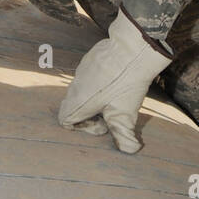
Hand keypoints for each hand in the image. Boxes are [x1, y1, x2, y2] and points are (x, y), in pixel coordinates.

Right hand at [58, 8, 172, 152]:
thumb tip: (131, 150)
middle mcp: (75, 85)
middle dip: (91, 114)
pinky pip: (89, 76)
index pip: (65, 120)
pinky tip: (118, 81)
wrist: (132, 49)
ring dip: (95, 98)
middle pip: (74, 106)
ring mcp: (81, 70)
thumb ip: (124, 136)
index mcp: (78, 101)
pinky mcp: (90, 59)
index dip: (83, 127)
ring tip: (116, 97)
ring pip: (82, 90)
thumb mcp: (125, 114)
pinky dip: (100, 83)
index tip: (104, 124)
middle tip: (111, 113)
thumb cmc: (125, 84)